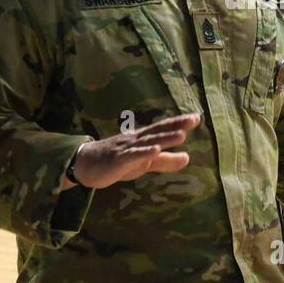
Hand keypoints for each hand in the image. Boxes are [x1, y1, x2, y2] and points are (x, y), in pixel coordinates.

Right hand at [68, 113, 201, 188]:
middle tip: (194, 119)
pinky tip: (155, 150)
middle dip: (176, 126)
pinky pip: (132, 156)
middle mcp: (136, 140)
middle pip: (157, 131)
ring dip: (164, 138)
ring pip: (147, 142)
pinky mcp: (117, 161)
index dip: (179, 122)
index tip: (196, 117)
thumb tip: (188, 158)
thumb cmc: (119, 161)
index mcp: (143, 138)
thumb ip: (166, 161)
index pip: (163, 128)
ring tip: (181, 135)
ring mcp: (126, 149)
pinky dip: (143, 153)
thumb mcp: (146, 163)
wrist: (87, 165)